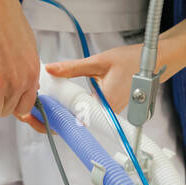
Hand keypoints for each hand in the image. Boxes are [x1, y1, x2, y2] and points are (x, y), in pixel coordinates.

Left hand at [20, 43, 143, 134]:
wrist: (152, 62)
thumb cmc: (131, 61)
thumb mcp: (98, 61)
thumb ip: (73, 68)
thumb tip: (51, 70)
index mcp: (105, 104)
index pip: (74, 119)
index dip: (53, 118)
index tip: (36, 113)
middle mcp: (107, 114)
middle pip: (74, 123)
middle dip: (53, 118)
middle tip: (33, 111)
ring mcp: (108, 113)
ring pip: (79, 119)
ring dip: (62, 112)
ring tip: (42, 104)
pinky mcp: (107, 109)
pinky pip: (86, 113)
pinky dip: (72, 107)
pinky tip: (59, 100)